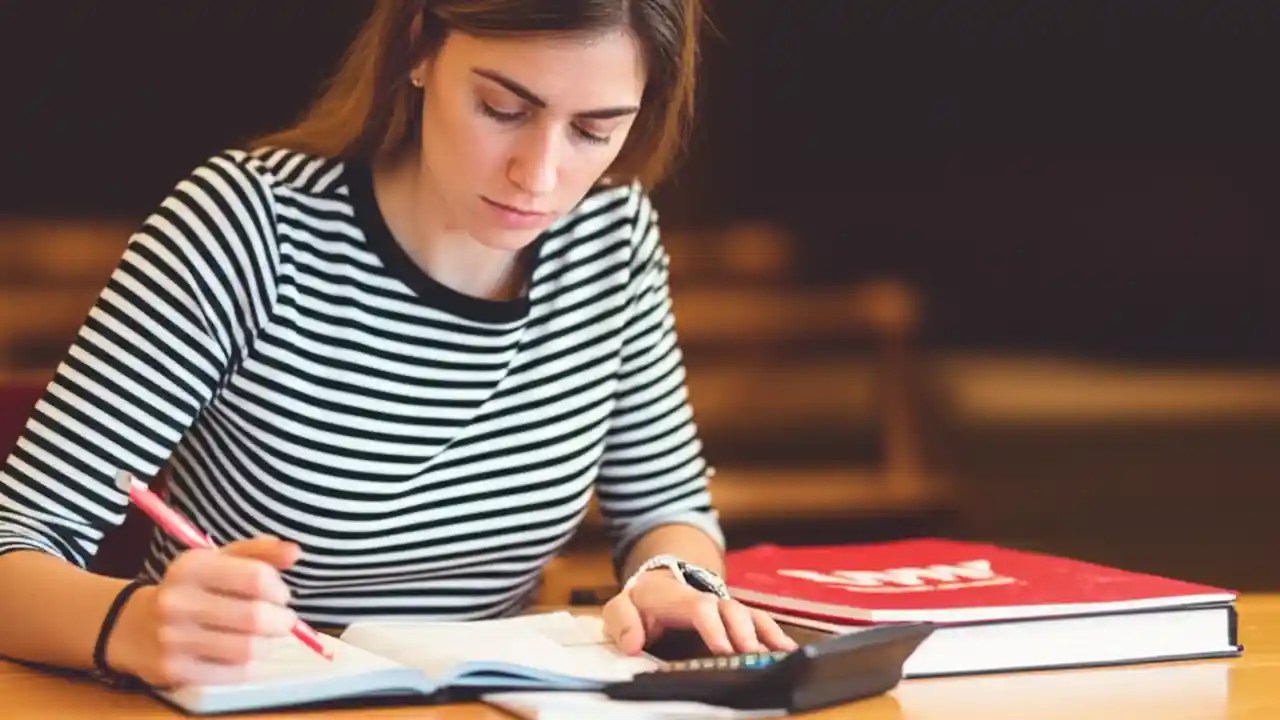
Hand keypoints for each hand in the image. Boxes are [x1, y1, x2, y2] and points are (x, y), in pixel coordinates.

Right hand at [107, 536, 301, 686]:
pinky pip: (232, 673)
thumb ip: (259, 552)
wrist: (133, 626)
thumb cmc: (190, 589)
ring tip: (264, 638)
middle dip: (281, 620)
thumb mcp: (218, 560)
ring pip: (247, 648)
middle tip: (282, 620)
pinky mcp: (174, 670)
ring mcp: (173, 638)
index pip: (255, 578)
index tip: (280, 595)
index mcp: (191, 566)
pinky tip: (246, 655)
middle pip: (254, 616)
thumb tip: (295, 552)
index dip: (279, 589)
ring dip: (268, 644)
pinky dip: (250, 665)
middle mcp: (177, 601)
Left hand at [603, 570, 798, 655]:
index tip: (725, 650)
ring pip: (750, 615)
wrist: (658, 585)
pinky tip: (788, 650)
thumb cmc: (641, 603)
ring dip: (765, 634)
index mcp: (677, 597)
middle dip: (745, 634)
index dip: (715, 628)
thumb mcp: (621, 607)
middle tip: (755, 658)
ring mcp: (724, 608)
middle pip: (732, 611)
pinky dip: (774, 634)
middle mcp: (708, 599)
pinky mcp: (736, 618)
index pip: (700, 608)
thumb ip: (622, 622)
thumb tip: (633, 645)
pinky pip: (759, 622)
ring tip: (781, 654)